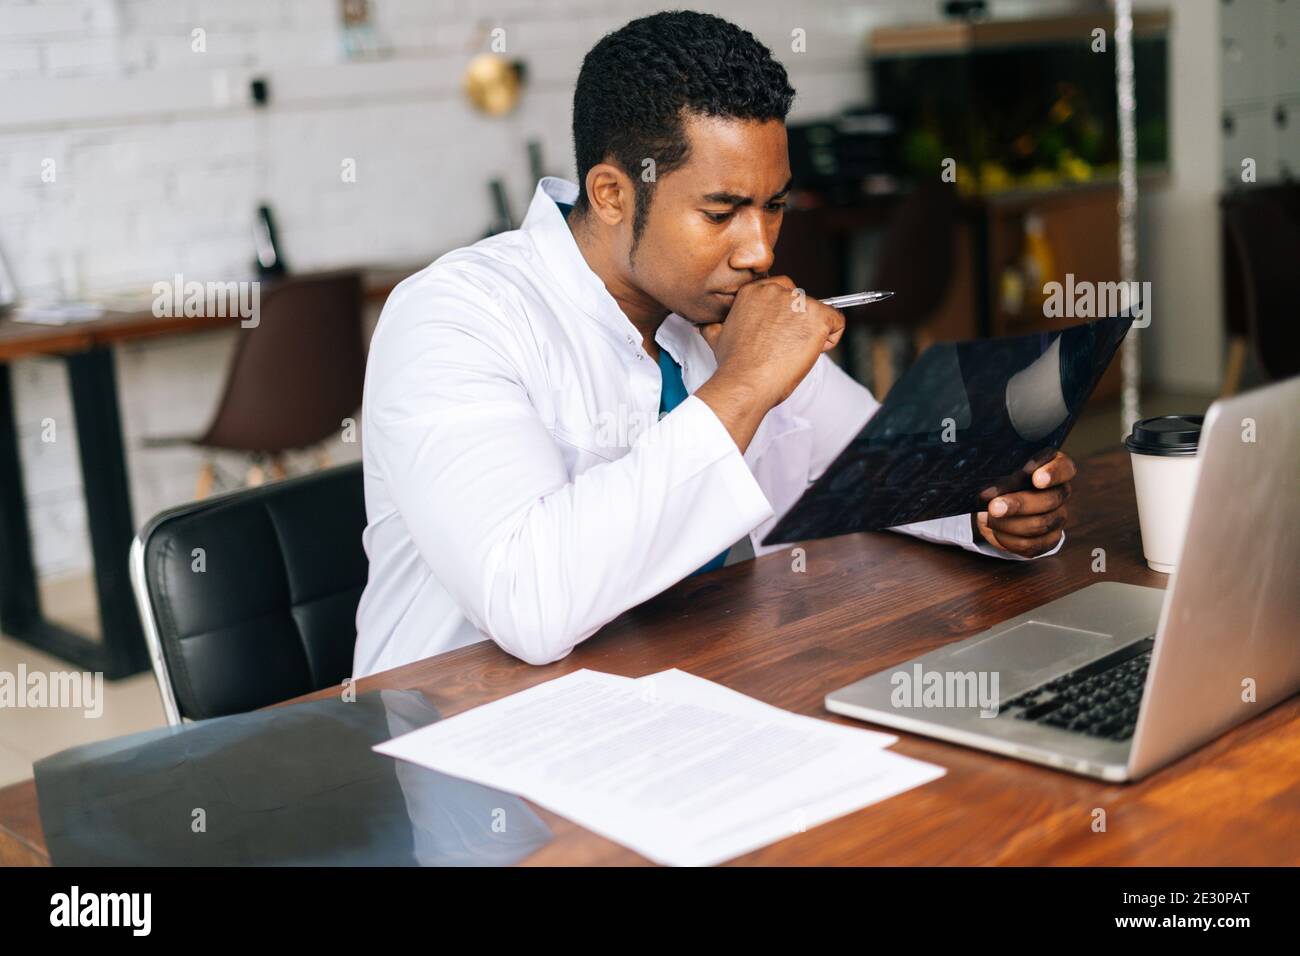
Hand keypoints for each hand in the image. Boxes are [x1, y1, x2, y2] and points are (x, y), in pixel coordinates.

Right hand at [695, 276, 843, 452]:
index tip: (776, 336)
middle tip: (784, 347)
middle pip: (801, 301)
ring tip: (792, 354)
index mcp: (754, 291)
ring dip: (813, 334)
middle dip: (799, 323)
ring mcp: (799, 301)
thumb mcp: (716, 337)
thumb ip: (717, 325)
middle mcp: (776, 290)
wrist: (745, 382)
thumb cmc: (734, 365)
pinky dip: (830, 340)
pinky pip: (838, 323)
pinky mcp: (818, 317)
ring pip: (819, 313)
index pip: (781, 292)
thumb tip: (709, 326)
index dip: (783, 316)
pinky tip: (810, 353)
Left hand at [972, 451, 1075, 556]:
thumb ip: (1003, 474)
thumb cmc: (1002, 481)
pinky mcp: (1049, 539)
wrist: (999, 505)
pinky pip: (1031, 544)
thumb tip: (990, 489)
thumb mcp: (1001, 472)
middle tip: (994, 506)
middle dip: (1019, 504)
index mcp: (1056, 468)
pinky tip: (995, 531)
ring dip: (1009, 524)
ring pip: (1040, 525)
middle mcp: (1061, 492)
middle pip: (1050, 500)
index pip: (1064, 468)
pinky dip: (1008, 539)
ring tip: (988, 518)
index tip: (1037, 478)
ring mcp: (1058, 517)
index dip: (1053, 473)